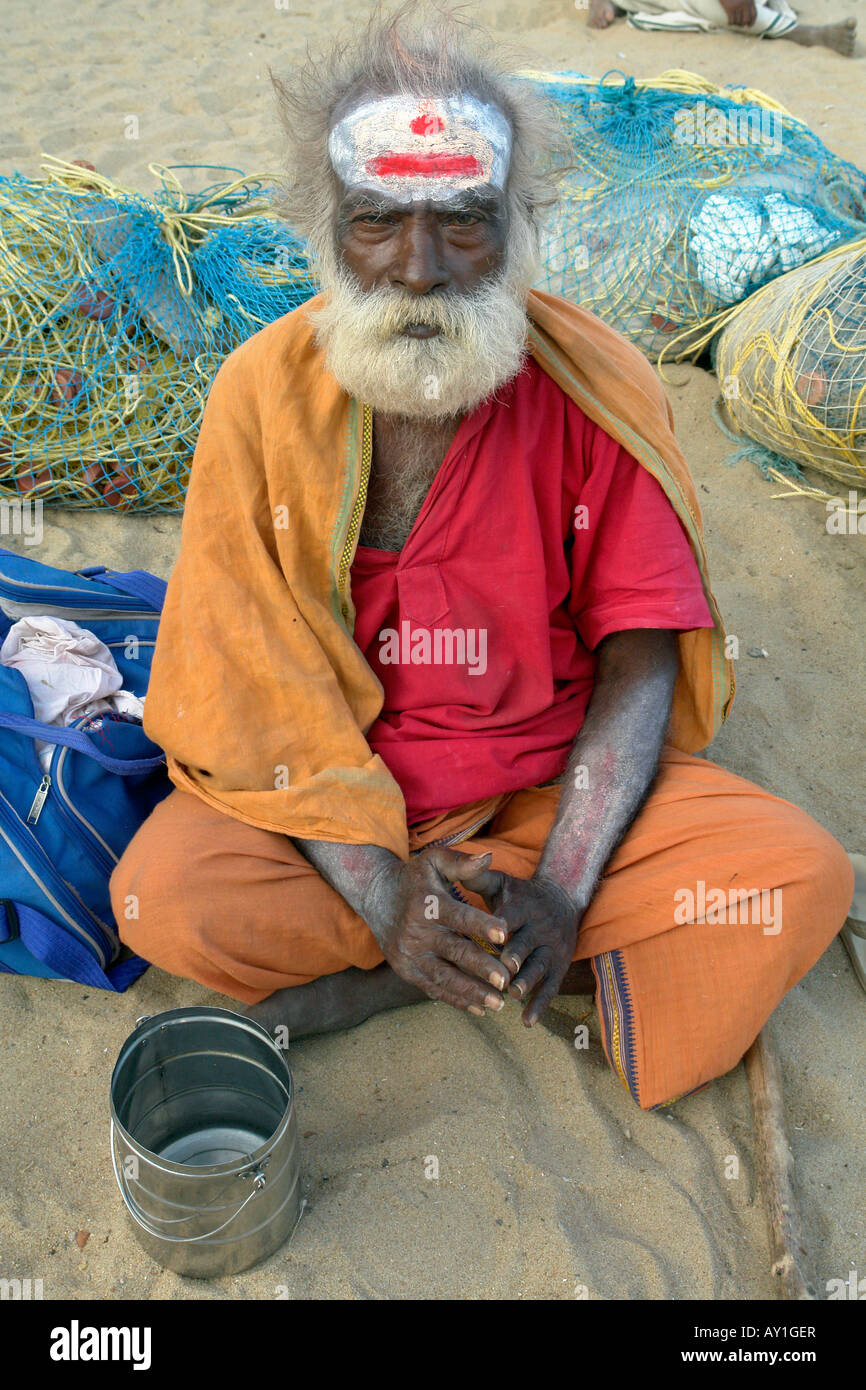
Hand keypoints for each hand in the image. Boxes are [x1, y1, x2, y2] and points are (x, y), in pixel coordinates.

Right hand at [361, 847, 511, 1015]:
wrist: (377, 897)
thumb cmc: (415, 878)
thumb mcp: (434, 861)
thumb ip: (462, 862)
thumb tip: (490, 858)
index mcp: (428, 903)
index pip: (458, 915)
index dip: (481, 924)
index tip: (505, 933)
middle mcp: (417, 932)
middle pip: (454, 952)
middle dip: (481, 968)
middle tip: (506, 981)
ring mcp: (410, 955)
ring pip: (444, 978)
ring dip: (472, 992)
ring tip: (498, 1004)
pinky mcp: (407, 971)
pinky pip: (433, 989)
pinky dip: (456, 1000)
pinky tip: (480, 1009)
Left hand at [458, 864, 585, 1024]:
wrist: (563, 897)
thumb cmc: (520, 894)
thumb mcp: (502, 882)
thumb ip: (478, 878)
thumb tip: (456, 869)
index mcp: (523, 907)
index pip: (510, 917)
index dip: (499, 927)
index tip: (488, 936)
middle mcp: (540, 928)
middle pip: (526, 945)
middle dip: (514, 958)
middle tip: (501, 971)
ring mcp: (551, 949)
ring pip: (539, 967)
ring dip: (526, 982)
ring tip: (513, 995)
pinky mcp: (559, 966)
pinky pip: (551, 988)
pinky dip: (539, 1005)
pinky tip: (526, 1021)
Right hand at [719, 0, 756, 24]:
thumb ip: (746, 2)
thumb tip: (746, 16)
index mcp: (750, 0)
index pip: (754, 14)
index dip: (752, 22)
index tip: (749, 26)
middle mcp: (745, 4)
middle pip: (746, 20)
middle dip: (743, 24)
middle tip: (740, 25)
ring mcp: (737, 6)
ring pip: (738, 22)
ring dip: (736, 24)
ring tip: (733, 22)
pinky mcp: (730, 9)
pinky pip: (731, 21)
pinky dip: (730, 23)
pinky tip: (729, 22)